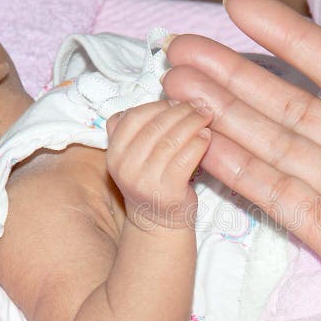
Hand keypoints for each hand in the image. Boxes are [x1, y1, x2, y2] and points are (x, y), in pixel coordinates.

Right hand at [106, 100, 211, 229]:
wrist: (159, 222)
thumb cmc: (153, 181)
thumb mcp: (136, 156)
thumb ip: (142, 130)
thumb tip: (174, 98)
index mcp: (114, 153)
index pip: (133, 117)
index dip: (158, 105)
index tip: (179, 102)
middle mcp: (124, 167)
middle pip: (155, 126)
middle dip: (181, 111)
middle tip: (201, 105)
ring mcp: (144, 181)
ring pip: (171, 140)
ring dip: (193, 124)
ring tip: (206, 117)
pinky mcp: (166, 191)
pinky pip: (185, 158)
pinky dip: (198, 143)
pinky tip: (207, 137)